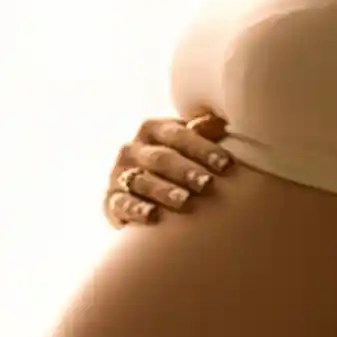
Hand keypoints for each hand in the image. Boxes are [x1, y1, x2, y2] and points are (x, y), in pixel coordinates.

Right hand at [103, 112, 232, 228]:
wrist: (144, 193)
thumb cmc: (178, 162)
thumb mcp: (190, 144)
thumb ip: (205, 132)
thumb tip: (223, 120)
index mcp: (153, 129)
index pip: (178, 134)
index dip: (202, 148)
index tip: (225, 164)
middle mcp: (133, 149)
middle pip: (160, 158)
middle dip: (185, 170)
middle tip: (207, 183)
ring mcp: (119, 174)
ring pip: (142, 181)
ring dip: (164, 190)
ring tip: (185, 201)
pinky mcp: (111, 200)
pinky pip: (121, 203)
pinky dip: (135, 209)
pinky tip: (152, 216)